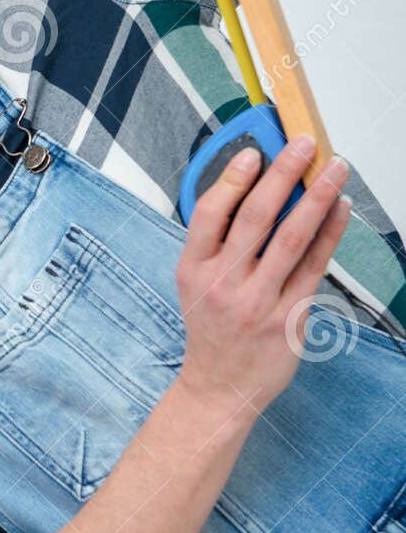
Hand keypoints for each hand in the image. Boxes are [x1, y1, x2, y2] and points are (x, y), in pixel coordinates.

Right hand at [174, 136, 352, 417]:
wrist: (220, 387)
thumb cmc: (211, 327)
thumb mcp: (195, 282)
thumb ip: (218, 241)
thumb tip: (257, 188)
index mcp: (193, 269)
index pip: (210, 213)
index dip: (233, 178)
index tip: (255, 151)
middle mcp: (223, 284)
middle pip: (256, 217)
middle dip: (283, 174)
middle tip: (304, 144)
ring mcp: (258, 303)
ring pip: (292, 238)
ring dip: (317, 197)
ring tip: (335, 169)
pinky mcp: (289, 319)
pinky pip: (315, 267)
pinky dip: (330, 234)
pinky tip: (340, 210)